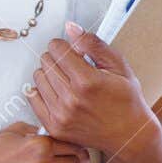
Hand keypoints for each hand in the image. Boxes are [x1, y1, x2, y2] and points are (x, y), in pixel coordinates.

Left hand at [26, 22, 153, 159]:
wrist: (128, 134)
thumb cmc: (126, 100)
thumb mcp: (119, 66)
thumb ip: (93, 45)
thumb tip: (70, 28)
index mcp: (87, 81)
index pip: (56, 49)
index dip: (64, 46)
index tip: (73, 51)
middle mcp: (71, 99)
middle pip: (46, 61)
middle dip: (57, 59)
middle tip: (73, 66)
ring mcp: (60, 115)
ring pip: (38, 78)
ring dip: (50, 74)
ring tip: (67, 80)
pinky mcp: (54, 126)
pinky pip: (33, 98)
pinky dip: (43, 91)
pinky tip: (58, 92)